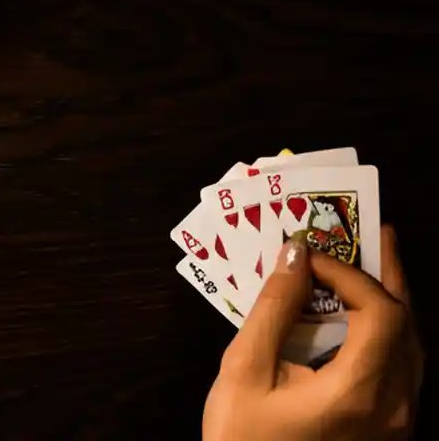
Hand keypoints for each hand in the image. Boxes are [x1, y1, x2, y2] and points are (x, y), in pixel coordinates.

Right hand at [203, 225, 422, 440]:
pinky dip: (387, 333)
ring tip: (373, 265)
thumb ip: (273, 309)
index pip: (381, 313)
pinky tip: (364, 317)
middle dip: (388, 275)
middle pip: (408, 326)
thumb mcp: (245, 370)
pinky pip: (402, 370)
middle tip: (376, 233)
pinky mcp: (388, 430)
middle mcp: (394, 407)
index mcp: (360, 392)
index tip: (310, 256)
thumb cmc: (241, 436)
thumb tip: (294, 254)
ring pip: (411, 348)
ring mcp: (397, 423)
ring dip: (391, 303)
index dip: (351, 274)